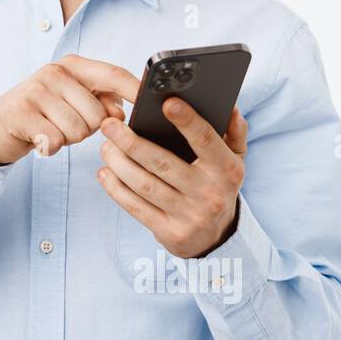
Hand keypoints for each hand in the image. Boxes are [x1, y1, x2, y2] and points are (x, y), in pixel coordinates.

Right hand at [0, 54, 139, 166]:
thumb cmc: (40, 115)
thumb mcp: (71, 101)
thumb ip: (101, 101)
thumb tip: (124, 113)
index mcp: (72, 65)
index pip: (114, 74)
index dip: (136, 91)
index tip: (156, 105)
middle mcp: (54, 72)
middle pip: (99, 114)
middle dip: (88, 130)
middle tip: (65, 126)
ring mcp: (36, 90)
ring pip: (79, 130)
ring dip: (67, 139)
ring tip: (49, 130)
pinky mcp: (22, 112)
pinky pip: (56, 139)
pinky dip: (50, 147)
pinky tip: (38, 140)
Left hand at [96, 97, 248, 257]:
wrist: (216, 236)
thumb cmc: (218, 186)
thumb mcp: (235, 160)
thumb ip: (234, 132)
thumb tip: (229, 107)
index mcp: (226, 169)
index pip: (205, 140)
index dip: (187, 121)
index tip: (167, 103)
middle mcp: (209, 193)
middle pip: (163, 163)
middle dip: (131, 142)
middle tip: (109, 125)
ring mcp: (189, 215)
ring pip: (145, 185)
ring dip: (119, 163)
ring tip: (105, 147)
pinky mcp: (169, 232)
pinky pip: (136, 207)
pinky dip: (116, 188)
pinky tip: (105, 172)